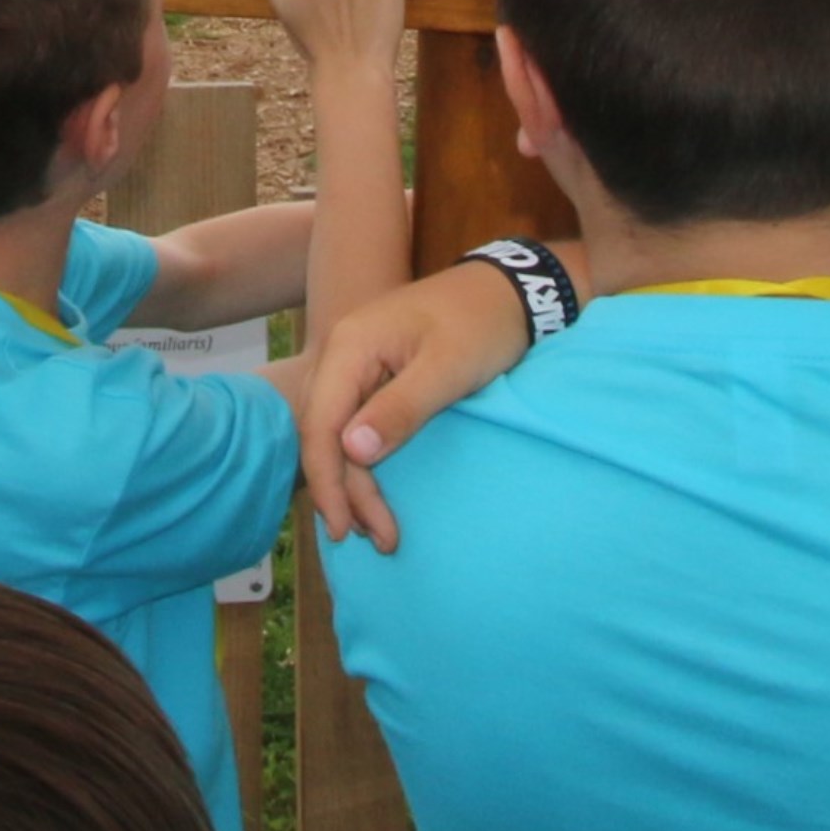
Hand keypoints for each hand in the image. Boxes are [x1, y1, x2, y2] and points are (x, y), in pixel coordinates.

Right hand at [291, 261, 533, 550]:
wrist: (509, 291)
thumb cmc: (483, 325)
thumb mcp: (448, 369)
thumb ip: (401, 408)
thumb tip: (353, 452)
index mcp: (350, 346)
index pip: (320, 424)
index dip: (328, 481)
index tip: (346, 527)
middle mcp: (341, 354)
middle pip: (324, 435)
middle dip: (345, 492)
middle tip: (379, 539)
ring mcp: (355, 364)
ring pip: (336, 434)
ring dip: (353, 483)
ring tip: (377, 530)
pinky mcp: (373, 376)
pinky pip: (353, 425)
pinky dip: (363, 463)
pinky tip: (374, 492)